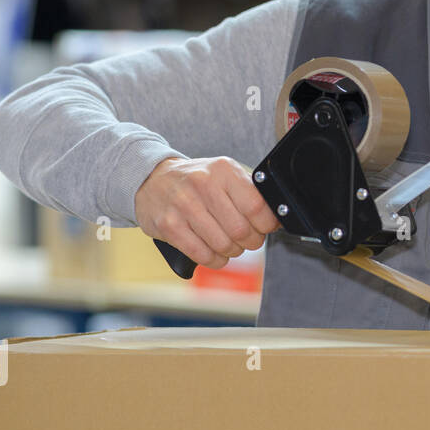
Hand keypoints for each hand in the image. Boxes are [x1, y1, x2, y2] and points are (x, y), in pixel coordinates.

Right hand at [135, 156, 279, 269]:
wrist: (152, 179)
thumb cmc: (196, 181)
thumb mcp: (224, 175)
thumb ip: (250, 193)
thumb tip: (277, 220)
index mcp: (223, 170)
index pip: (257, 207)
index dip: (266, 225)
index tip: (265, 228)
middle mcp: (204, 184)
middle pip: (242, 230)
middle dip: (250, 242)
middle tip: (247, 240)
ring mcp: (184, 205)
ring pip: (224, 245)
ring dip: (232, 252)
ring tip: (228, 244)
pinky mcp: (169, 226)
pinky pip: (203, 255)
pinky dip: (214, 260)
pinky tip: (213, 251)